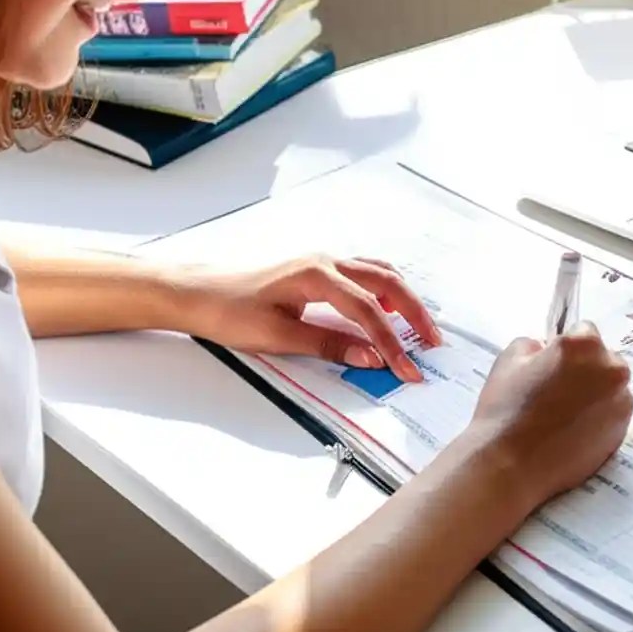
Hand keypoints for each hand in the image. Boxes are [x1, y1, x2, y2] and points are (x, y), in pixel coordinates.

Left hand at [178, 255, 441, 381]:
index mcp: (316, 276)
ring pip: (380, 274)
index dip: (392, 343)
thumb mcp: (277, 336)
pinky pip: (366, 274)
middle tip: (432, 343)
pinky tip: (391, 308)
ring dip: (404, 299)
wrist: (199, 294)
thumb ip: (328, 345)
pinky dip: (386, 290)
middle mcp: (326, 262)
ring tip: (420, 327)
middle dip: (414, 315)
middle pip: (387, 284)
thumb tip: (370, 357)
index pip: (368, 311)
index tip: (408, 369)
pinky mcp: (319, 270)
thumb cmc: (230, 312)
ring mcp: (324, 262)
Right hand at [462, 321, 632, 505]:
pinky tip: (572, 429)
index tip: (555, 363)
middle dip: (586, 369)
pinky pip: (613, 413)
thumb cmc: (506, 410)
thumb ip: (534, 344)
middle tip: (558, 390)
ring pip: (611, 387)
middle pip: (604, 358)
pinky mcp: (622, 430)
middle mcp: (611, 368)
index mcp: (584, 344)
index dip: (567, 348)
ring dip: (595, 393)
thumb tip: (546, 348)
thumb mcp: (509, 359)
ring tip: (564, 414)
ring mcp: (620, 401)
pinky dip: (600, 417)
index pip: (584, 331)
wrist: (510, 464)